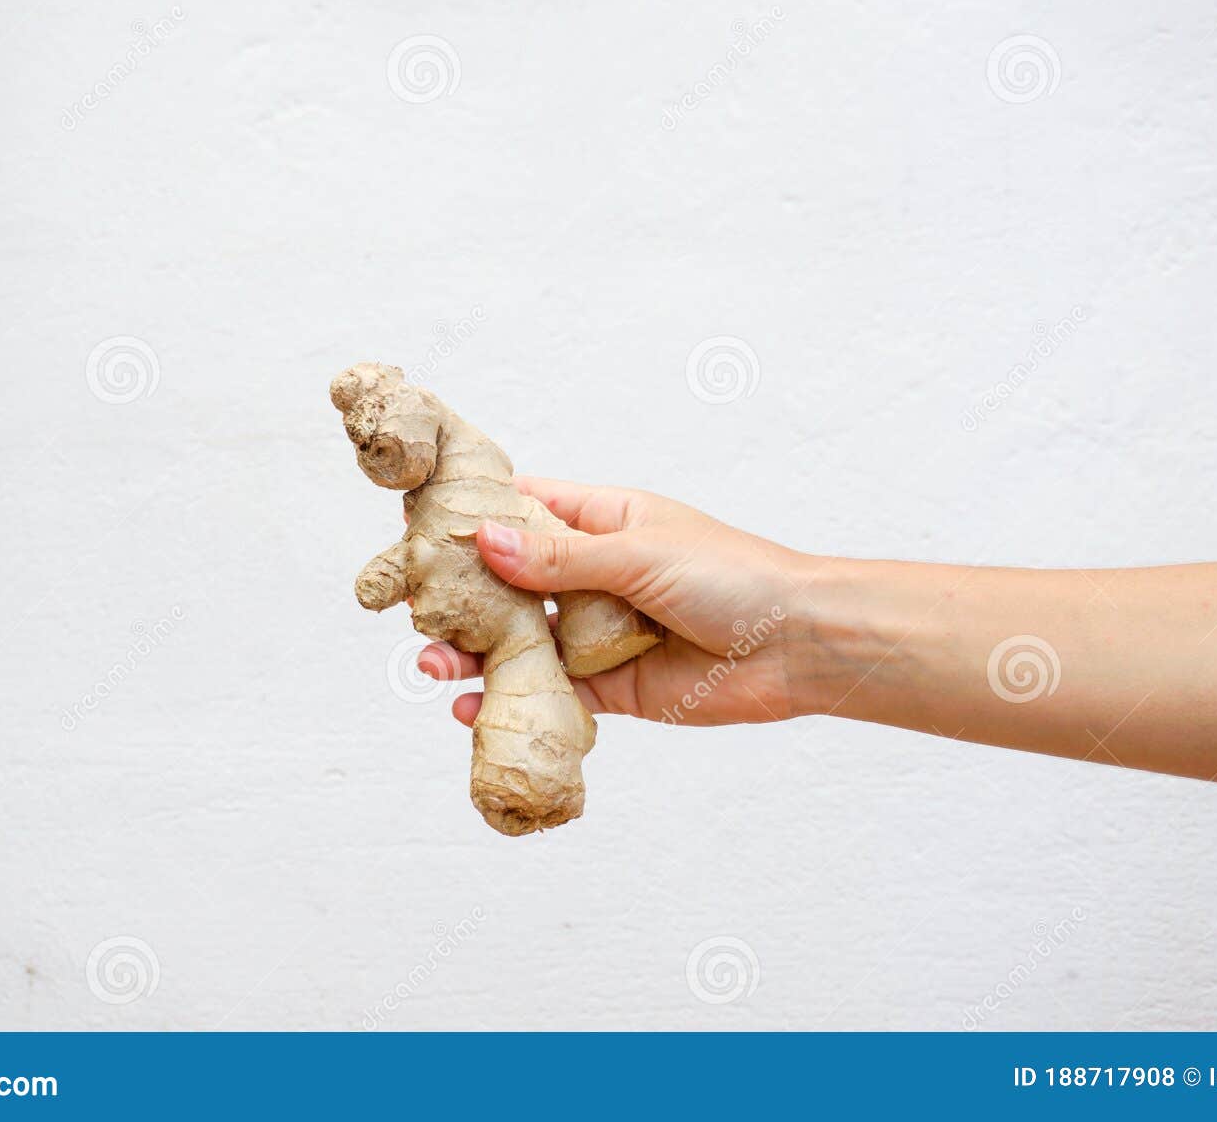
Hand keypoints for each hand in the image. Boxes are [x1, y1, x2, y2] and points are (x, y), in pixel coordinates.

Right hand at [416, 477, 818, 726]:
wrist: (800, 646)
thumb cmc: (735, 576)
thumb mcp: (639, 554)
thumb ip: (560, 557)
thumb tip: (486, 540)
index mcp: (605, 522)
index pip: (527, 510)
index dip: (476, 518)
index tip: (420, 530)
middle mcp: (596, 574)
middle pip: (512, 583)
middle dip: (463, 599)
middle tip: (416, 614)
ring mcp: (602, 631)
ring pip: (525, 641)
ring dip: (479, 653)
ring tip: (435, 667)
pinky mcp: (615, 686)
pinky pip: (553, 692)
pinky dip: (513, 699)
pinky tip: (473, 706)